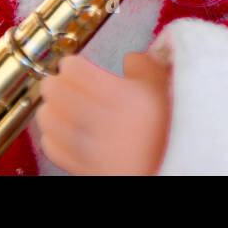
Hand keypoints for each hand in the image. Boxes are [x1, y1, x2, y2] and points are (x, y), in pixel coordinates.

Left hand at [32, 51, 171, 174]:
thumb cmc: (173, 127)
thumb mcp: (167, 88)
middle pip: (56, 92)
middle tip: (59, 80)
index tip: (74, 64)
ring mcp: (89, 148)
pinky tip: (59, 130)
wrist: (179, 167)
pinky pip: (53, 149)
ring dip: (49, 107)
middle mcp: (100, 121)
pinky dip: (50, 136)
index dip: (71, 63)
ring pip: (49, 121)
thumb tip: (130, 59)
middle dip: (54, 82)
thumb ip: (147, 68)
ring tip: (55, 103)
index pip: (74, 70)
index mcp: (120, 96)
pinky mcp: (84, 168)